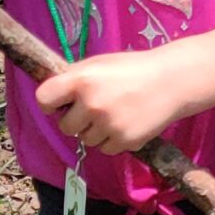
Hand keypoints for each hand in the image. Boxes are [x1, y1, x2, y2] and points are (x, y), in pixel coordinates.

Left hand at [34, 46, 201, 156]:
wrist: (170, 82)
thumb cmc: (131, 70)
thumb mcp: (98, 65)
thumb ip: (75, 79)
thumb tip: (56, 99)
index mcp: (80, 79)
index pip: (44, 99)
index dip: (49, 104)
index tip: (58, 105)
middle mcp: (91, 103)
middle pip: (66, 127)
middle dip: (76, 121)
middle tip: (93, 111)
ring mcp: (108, 125)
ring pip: (86, 140)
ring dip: (95, 132)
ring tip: (114, 116)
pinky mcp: (125, 141)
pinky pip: (106, 149)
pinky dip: (112, 140)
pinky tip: (125, 124)